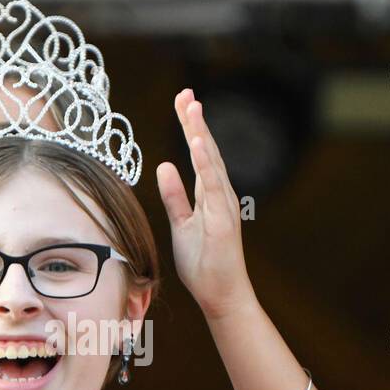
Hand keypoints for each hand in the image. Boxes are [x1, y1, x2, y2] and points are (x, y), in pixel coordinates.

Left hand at [155, 90, 253, 318]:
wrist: (221, 296)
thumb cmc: (204, 264)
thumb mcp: (181, 224)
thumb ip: (174, 196)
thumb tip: (164, 166)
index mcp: (209, 195)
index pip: (198, 155)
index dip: (190, 128)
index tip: (182, 102)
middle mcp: (220, 195)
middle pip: (207, 151)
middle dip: (195, 121)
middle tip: (185, 93)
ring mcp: (224, 206)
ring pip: (212, 163)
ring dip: (201, 134)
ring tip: (192, 107)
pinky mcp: (224, 221)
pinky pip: (213, 187)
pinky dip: (207, 164)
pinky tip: (198, 143)